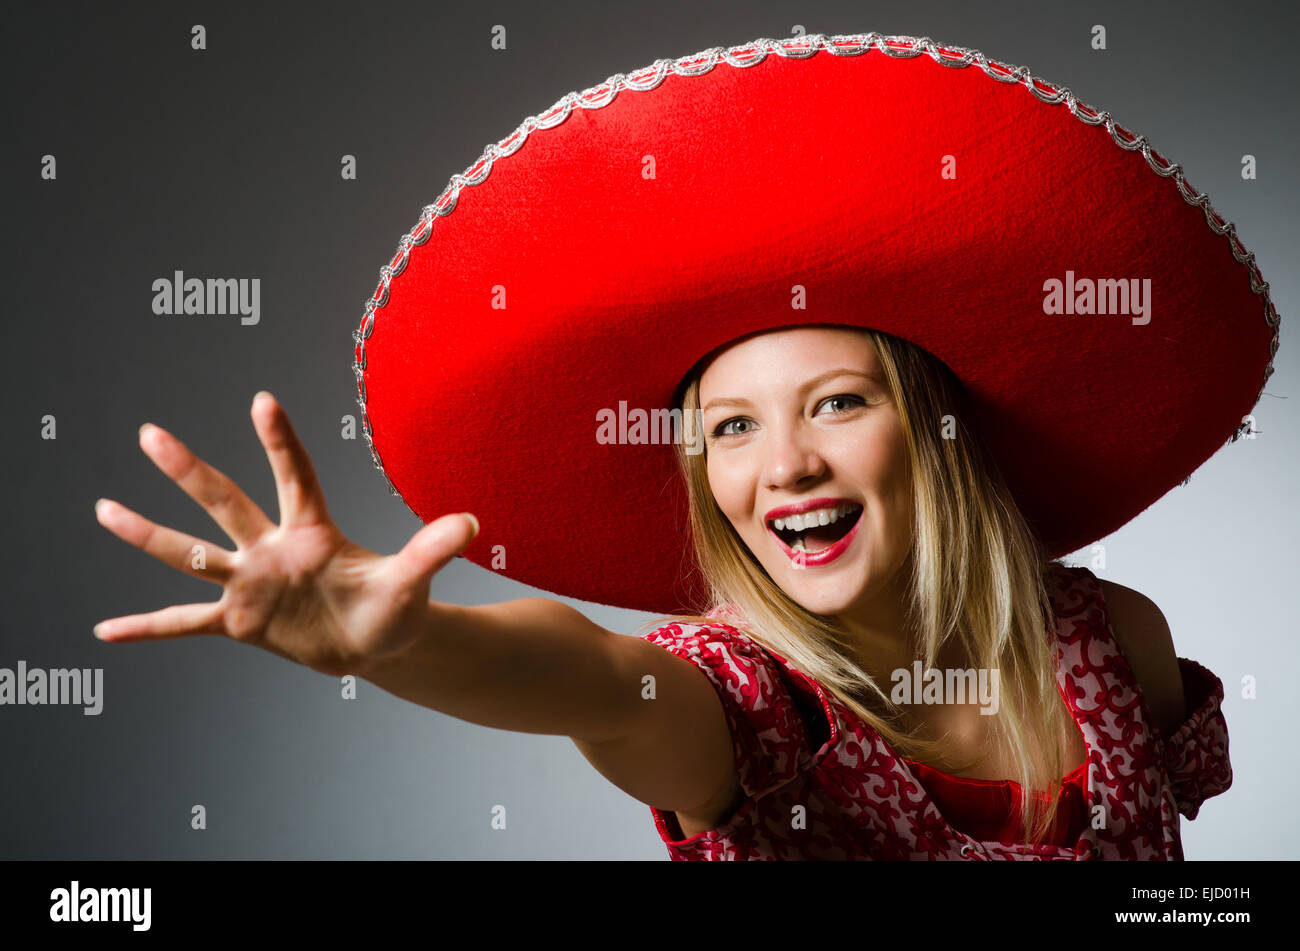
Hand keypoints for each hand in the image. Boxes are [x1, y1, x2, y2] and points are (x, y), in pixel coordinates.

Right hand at [93, 391, 477, 676]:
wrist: (375, 645)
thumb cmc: (394, 606)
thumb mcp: (413, 581)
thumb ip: (433, 549)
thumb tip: (474, 522)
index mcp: (313, 532)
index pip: (295, 477)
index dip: (281, 441)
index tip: (264, 399)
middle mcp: (273, 549)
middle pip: (225, 502)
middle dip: (189, 471)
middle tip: (151, 433)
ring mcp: (251, 583)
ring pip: (191, 553)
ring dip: (148, 534)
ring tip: (102, 507)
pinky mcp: (239, 621)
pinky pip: (184, 622)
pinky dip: (148, 628)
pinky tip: (105, 632)